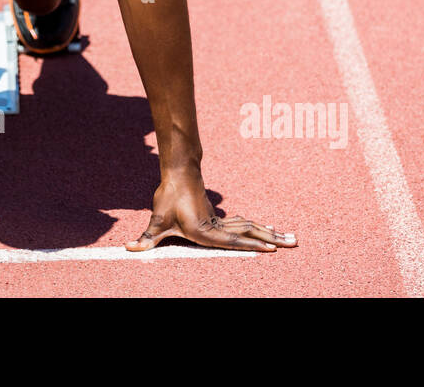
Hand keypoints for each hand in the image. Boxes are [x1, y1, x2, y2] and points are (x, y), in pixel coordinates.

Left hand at [126, 173, 295, 252]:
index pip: (234, 241)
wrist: (177, 174)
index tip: (273, 249)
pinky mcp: (219, 218)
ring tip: (290, 238)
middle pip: (251, 233)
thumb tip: (128, 249)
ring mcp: (221, 221)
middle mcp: (217, 227)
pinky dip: (257, 228)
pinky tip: (266, 229)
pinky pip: (243, 224)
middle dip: (273, 239)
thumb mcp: (157, 220)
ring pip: (250, 227)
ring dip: (269, 233)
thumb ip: (146, 238)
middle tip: (295, 242)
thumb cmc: (168, 197)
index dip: (254, 246)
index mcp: (206, 231)